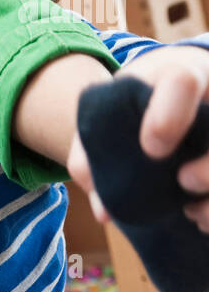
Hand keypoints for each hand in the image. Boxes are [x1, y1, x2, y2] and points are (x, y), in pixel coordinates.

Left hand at [67, 46, 208, 227]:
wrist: (181, 82)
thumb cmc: (144, 97)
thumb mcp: (116, 108)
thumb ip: (93, 150)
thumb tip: (102, 210)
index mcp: (178, 74)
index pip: (183, 81)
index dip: (168, 116)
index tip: (150, 147)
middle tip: (183, 182)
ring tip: (191, 212)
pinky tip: (200, 217)